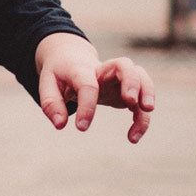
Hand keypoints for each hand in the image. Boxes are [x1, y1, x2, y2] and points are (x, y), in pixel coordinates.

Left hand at [35, 32, 154, 143]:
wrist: (70, 58)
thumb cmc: (59, 73)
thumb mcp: (47, 84)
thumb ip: (51, 103)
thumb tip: (60, 124)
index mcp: (81, 69)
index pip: (87, 83)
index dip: (87, 105)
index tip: (81, 128)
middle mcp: (103, 70)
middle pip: (124, 65)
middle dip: (131, 81)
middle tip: (131, 101)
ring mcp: (117, 78)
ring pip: (140, 76)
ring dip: (147, 92)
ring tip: (146, 111)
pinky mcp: (126, 91)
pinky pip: (142, 99)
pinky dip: (143, 117)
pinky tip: (132, 137)